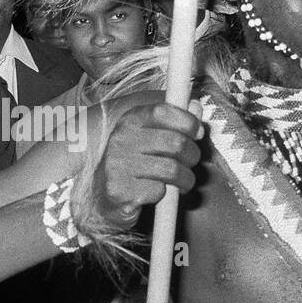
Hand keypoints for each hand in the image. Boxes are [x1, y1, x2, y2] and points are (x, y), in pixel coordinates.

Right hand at [88, 101, 203, 230]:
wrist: (104, 197)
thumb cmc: (135, 164)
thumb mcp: (152, 137)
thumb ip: (175, 121)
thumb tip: (195, 106)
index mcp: (130, 120)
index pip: (163, 111)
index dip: (188, 122)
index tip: (197, 133)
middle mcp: (121, 139)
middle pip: (175, 142)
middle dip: (193, 156)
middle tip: (191, 164)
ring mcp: (118, 164)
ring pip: (172, 169)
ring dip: (186, 179)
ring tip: (184, 183)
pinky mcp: (119, 190)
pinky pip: (158, 191)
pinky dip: (165, 195)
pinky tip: (158, 194)